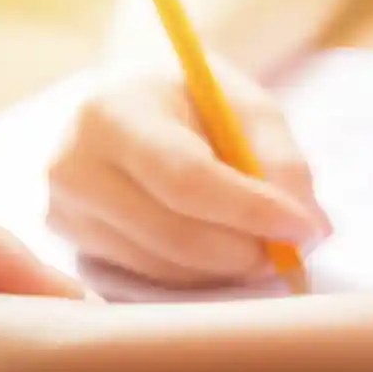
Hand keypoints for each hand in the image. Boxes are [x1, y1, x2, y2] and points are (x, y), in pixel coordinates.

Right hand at [48, 59, 331, 286]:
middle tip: (292, 250)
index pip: (184, 177)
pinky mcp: (71, 241)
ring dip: (225, 267)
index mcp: (111, 112)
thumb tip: (308, 231)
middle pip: (172, 233)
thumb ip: (280, 158)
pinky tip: (218, 248)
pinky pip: (147, 274)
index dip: (248, 209)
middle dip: (243, 250)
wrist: (124, 99)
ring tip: (260, 246)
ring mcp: (65, 210)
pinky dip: (196, 272)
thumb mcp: (241, 102)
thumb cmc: (187, 97)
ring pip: (162, 264)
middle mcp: (73, 165)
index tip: (302, 228)